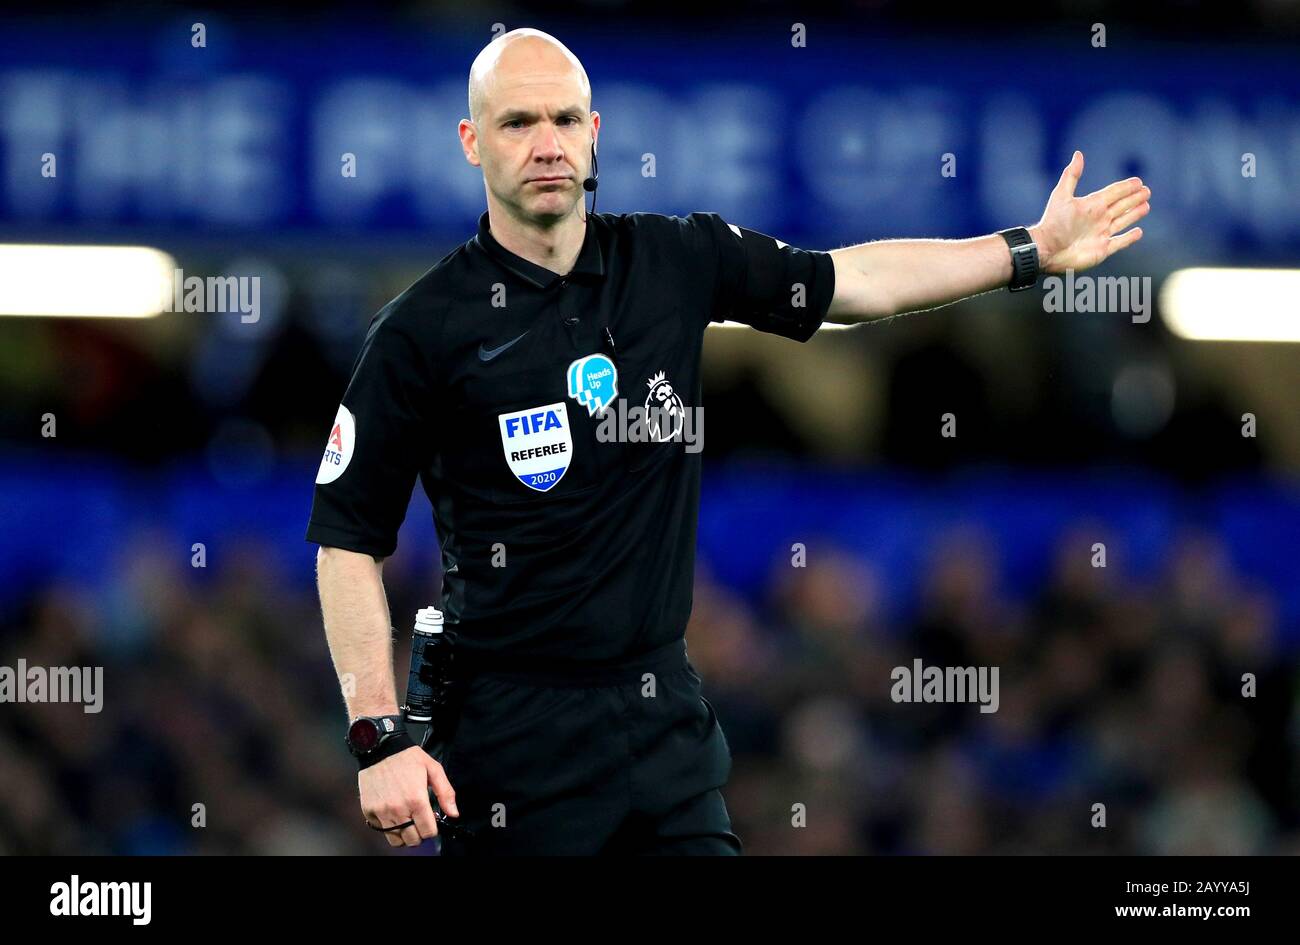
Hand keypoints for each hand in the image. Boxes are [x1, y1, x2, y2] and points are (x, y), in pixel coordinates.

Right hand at [359, 745, 458, 847]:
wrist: (379, 748)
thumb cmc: (407, 757)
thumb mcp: (433, 769)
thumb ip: (446, 793)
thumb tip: (454, 814)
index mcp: (416, 800)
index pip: (428, 832)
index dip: (432, 829)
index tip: (430, 822)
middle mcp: (398, 809)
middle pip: (413, 840)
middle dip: (419, 834)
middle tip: (418, 822)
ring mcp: (382, 812)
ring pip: (396, 840)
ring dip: (404, 834)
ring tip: (406, 821)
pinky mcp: (369, 811)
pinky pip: (381, 830)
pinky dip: (388, 827)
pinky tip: (392, 814)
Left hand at [1028, 151, 1149, 273]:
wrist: (1046, 249)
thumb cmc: (1053, 223)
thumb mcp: (1062, 196)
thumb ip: (1072, 176)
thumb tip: (1078, 154)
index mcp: (1092, 205)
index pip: (1114, 193)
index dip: (1126, 187)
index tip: (1138, 181)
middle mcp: (1099, 218)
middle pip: (1121, 205)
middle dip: (1134, 198)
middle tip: (1147, 191)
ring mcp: (1101, 234)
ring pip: (1123, 221)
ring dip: (1134, 214)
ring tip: (1146, 206)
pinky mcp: (1103, 249)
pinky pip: (1120, 242)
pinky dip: (1129, 238)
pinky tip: (1139, 231)